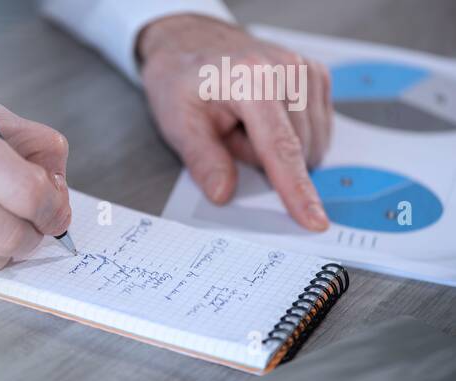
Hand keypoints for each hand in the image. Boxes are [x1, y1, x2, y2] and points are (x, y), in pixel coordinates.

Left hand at [138, 14, 331, 230]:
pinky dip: (290, 134)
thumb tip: (224, 193)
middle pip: (295, 152)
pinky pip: (316, 131)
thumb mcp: (179, 123)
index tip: (313, 220)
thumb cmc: (183, 81)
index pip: (281, 149)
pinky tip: (263, 117)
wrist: (192, 45)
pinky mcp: (318, 76)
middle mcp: (288, 71)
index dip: (297, 190)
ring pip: (309, 145)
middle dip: (259, 157)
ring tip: (243, 123)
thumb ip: (203, 160)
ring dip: (275, 147)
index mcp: (252, 81)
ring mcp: (307, 71)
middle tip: (228, 133)